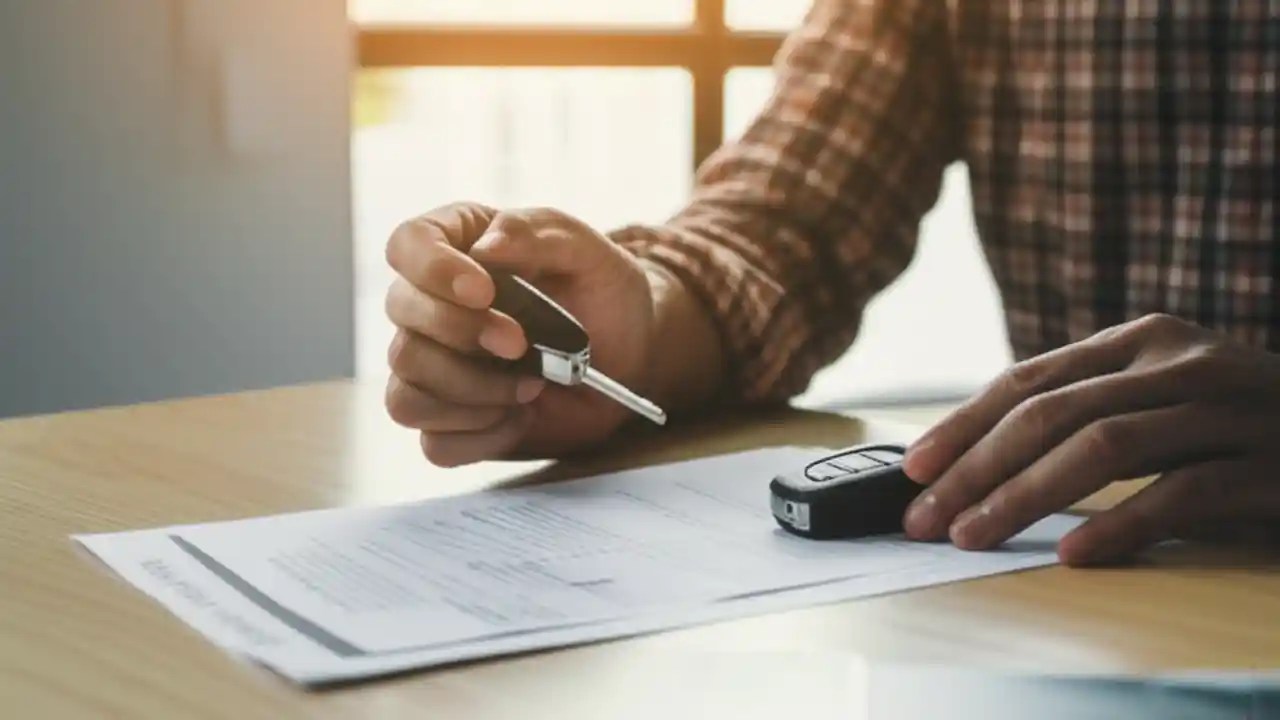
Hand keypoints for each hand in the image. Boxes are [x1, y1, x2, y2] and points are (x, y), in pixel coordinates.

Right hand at [384, 203, 659, 465]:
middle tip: (521, 344)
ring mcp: (433, 367)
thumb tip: (485, 246)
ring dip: (471, 391)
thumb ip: (537, 232)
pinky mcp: (449, 421)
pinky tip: (519, 417)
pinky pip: (434, 443)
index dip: (432, 268)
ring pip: (406, 389)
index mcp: (457, 246)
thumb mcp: (587, 250)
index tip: (483, 291)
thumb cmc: (602, 293)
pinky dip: (481, 435)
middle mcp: (431, 305)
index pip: (407, 244)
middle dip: (462, 334)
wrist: (630, 355)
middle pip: (401, 318)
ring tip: (530, 386)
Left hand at [900, 313, 1279, 565]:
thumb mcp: (1159, 403)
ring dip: (1024, 496)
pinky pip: (1182, 495)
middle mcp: (1182, 362)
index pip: (1028, 379)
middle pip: (1052, 414)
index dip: (963, 425)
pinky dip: (1121, 526)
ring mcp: (1230, 409)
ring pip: (1103, 447)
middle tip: (925, 517)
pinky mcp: (1271, 464)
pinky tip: (1073, 553)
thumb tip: (976, 464)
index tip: (913, 469)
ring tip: (974, 538)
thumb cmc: (1237, 429)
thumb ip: (1087, 414)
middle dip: (976, 469)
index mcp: (1143, 340)